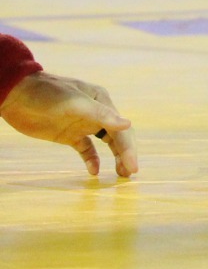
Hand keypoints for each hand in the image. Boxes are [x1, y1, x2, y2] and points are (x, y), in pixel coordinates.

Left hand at [1, 71, 136, 177]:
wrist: (15, 96)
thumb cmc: (47, 94)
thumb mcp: (75, 103)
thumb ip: (101, 114)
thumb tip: (128, 125)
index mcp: (102, 102)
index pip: (121, 130)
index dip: (128, 149)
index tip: (132, 168)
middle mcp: (97, 114)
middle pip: (118, 137)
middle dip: (125, 155)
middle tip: (129, 174)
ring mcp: (83, 125)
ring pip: (106, 144)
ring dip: (114, 158)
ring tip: (120, 174)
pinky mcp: (69, 135)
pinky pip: (86, 149)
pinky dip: (92, 160)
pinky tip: (93, 171)